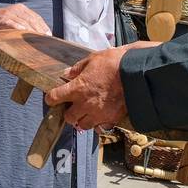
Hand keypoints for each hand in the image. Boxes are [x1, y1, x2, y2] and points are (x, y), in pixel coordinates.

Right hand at [0, 3, 50, 38]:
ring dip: (31, 31)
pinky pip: (11, 23)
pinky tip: (23, 32)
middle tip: (45, 40)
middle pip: (31, 19)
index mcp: (22, 9)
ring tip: (37, 39)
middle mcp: (16, 9)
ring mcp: (8, 14)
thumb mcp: (16, 20)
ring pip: (23, 21)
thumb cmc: (4, 23)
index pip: (36, 17)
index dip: (43, 26)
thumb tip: (42, 35)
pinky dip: (17, 27)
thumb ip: (27, 24)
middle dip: (39, 30)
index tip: (49, 36)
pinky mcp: (1, 19)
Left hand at [45, 41, 159, 130]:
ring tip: (87, 113)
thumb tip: (67, 74)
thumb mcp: (92, 59)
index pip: (55, 98)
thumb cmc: (114, 63)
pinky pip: (100, 128)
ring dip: (82, 120)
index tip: (52, 97)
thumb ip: (77, 69)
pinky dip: (99, 124)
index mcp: (77, 88)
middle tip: (73, 107)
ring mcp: (98, 114)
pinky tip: (100, 117)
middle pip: (68, 117)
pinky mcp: (111, 119)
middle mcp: (85, 104)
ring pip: (83, 125)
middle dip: (69, 113)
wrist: (136, 73)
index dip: (51, 98)